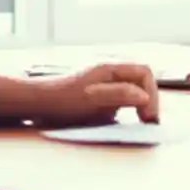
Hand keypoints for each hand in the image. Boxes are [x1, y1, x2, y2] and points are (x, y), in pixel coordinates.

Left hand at [0, 63, 159, 126]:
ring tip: (140, 120)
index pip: (145, 73)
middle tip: (148, 121)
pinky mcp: (98, 92)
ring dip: (140, 102)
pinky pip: (121, 94)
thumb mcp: (93, 99)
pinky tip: (121, 118)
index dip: (152, 93)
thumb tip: (145, 97)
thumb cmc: (63, 100)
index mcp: (111, 68)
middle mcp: (110, 71)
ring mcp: (104, 81)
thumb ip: (120, 94)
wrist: (37, 103)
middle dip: (149, 98)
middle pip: (141, 79)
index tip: (148, 116)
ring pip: (133, 87)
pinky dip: (128, 105)